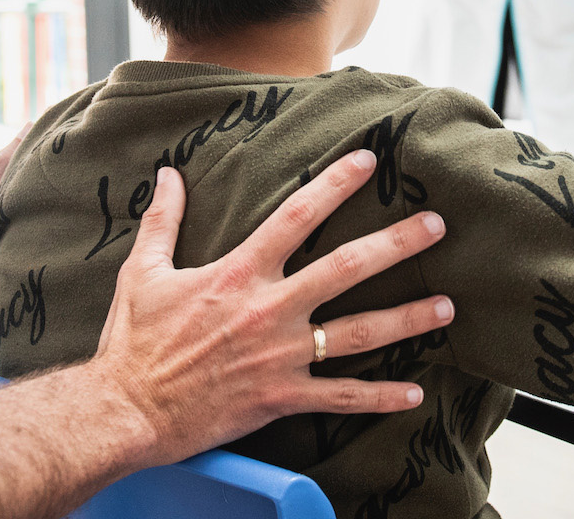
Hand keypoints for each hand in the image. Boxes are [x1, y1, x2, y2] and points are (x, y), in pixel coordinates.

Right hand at [0, 151, 451, 518]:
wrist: (126, 411)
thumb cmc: (134, 342)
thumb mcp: (141, 271)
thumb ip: (162, 220)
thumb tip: (169, 174)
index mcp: (238, 273)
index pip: (296, 216)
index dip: (335, 184)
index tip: (368, 162)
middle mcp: (269, 309)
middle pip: (346, 268)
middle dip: (396, 244)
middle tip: (436, 226)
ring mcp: (280, 355)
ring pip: (357, 332)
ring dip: (407, 318)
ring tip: (447, 306)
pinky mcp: (281, 396)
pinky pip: (341, 396)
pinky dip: (380, 396)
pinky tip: (414, 391)